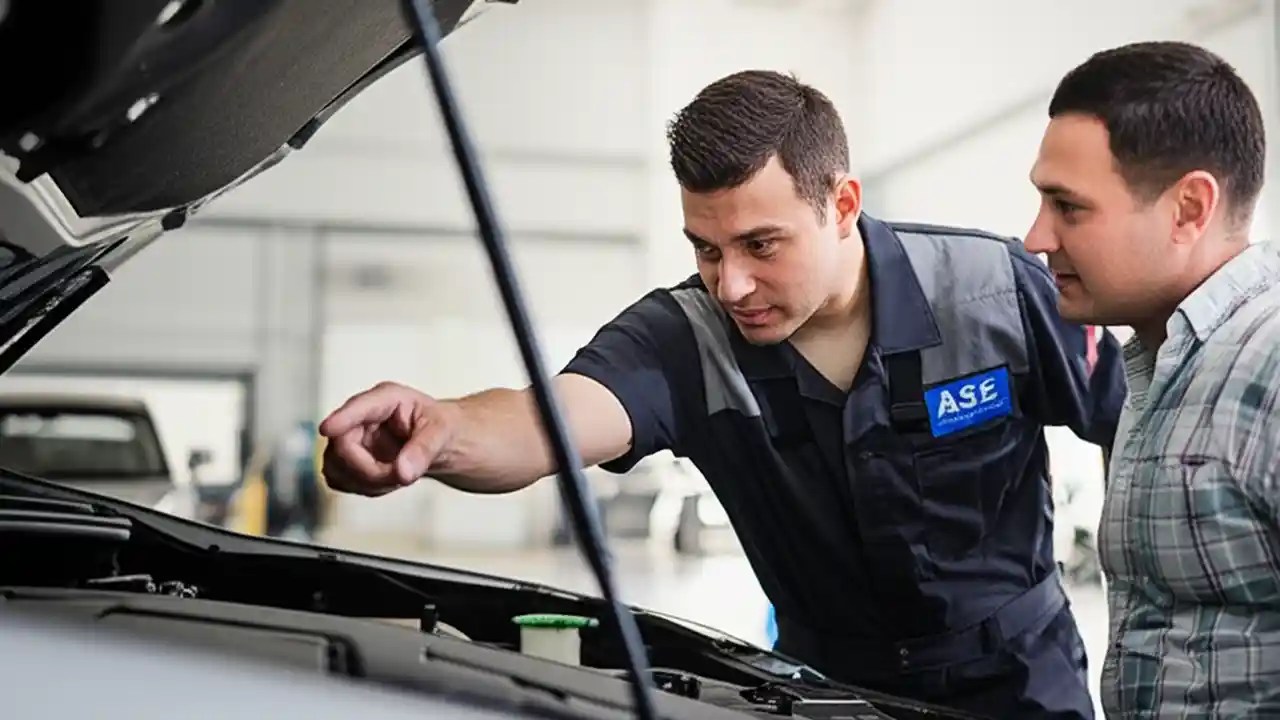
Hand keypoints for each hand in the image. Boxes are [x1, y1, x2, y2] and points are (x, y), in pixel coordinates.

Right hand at [318, 381, 456, 496]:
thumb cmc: (441, 428)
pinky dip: (364, 488)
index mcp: (386, 399)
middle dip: (369, 470)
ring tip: (398, 476)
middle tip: (401, 476)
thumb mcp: (443, 433)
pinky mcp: (347, 461)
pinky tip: (387, 480)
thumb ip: (424, 450)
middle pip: (342, 445)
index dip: (341, 418)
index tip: (327, 429)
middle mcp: (362, 417)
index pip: (358, 407)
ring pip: (336, 466)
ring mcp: (352, 439)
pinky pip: (341, 480)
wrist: (441, 442)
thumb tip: (403, 472)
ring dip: (366, 482)